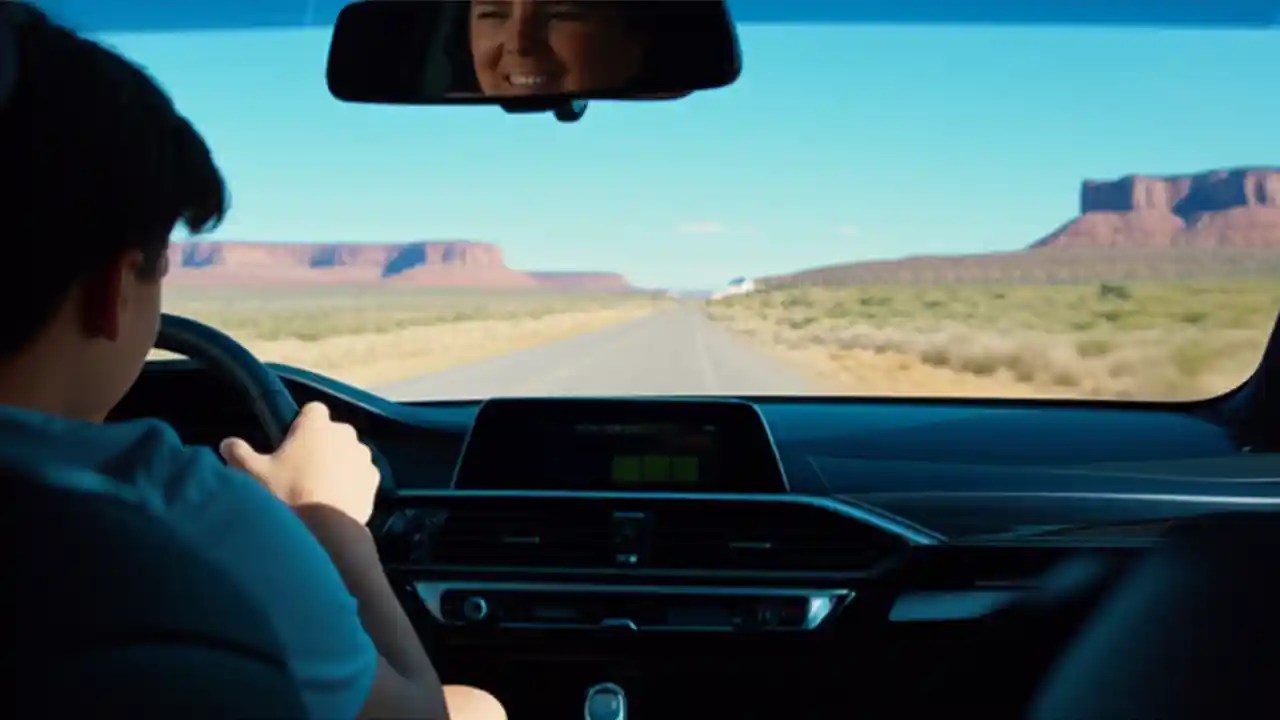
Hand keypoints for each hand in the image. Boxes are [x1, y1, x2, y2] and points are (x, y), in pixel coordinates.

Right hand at [219, 402, 378, 523]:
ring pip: (348, 454)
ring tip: (318, 490)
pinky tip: (335, 502)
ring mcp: (364, 457)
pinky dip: (351, 484)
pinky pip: (360, 476)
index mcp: (316, 425)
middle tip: (300, 470)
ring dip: (338, 464)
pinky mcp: (374, 481)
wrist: (324, 534)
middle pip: (332, 433)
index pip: (312, 410)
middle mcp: (345, 434)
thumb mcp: (251, 474)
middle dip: (320, 445)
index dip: (301, 424)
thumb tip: (227, 444)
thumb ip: (238, 454)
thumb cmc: (285, 495)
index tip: (289, 443)